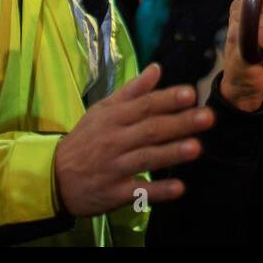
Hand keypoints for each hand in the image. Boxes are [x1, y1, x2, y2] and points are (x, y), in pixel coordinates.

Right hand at [53, 63, 213, 216]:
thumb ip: (132, 91)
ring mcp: (114, 168)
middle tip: (207, 117)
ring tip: (197, 148)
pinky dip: (158, 190)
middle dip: (180, 123)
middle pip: (150, 130)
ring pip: (146, 158)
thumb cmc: (85, 139)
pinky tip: (179, 188)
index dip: (167, 99)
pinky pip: (138, 192)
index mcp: (113, 118)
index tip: (191, 93)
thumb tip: (157, 69)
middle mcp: (114, 141)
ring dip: (172, 153)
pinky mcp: (115, 194)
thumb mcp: (102, 110)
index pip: (144, 105)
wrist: (54, 177)